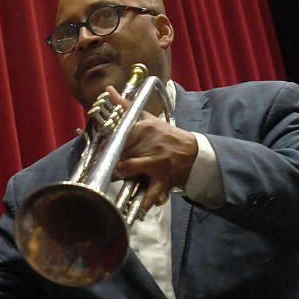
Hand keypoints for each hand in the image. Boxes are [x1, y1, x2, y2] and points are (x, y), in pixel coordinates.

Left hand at [105, 86, 197, 206]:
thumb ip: (127, 106)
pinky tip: (137, 208)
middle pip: (118, 153)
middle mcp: (149, 144)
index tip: (104, 148)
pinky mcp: (162, 178)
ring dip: (121, 174)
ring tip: (124, 174)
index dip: (108, 144)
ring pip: (126, 169)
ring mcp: (156, 162)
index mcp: (144, 128)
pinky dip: (143, 202)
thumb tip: (109, 90)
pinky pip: (149, 192)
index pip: (117, 135)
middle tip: (111, 164)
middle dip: (112, 160)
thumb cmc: (167, 136)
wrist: (194, 153)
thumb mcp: (148, 118)